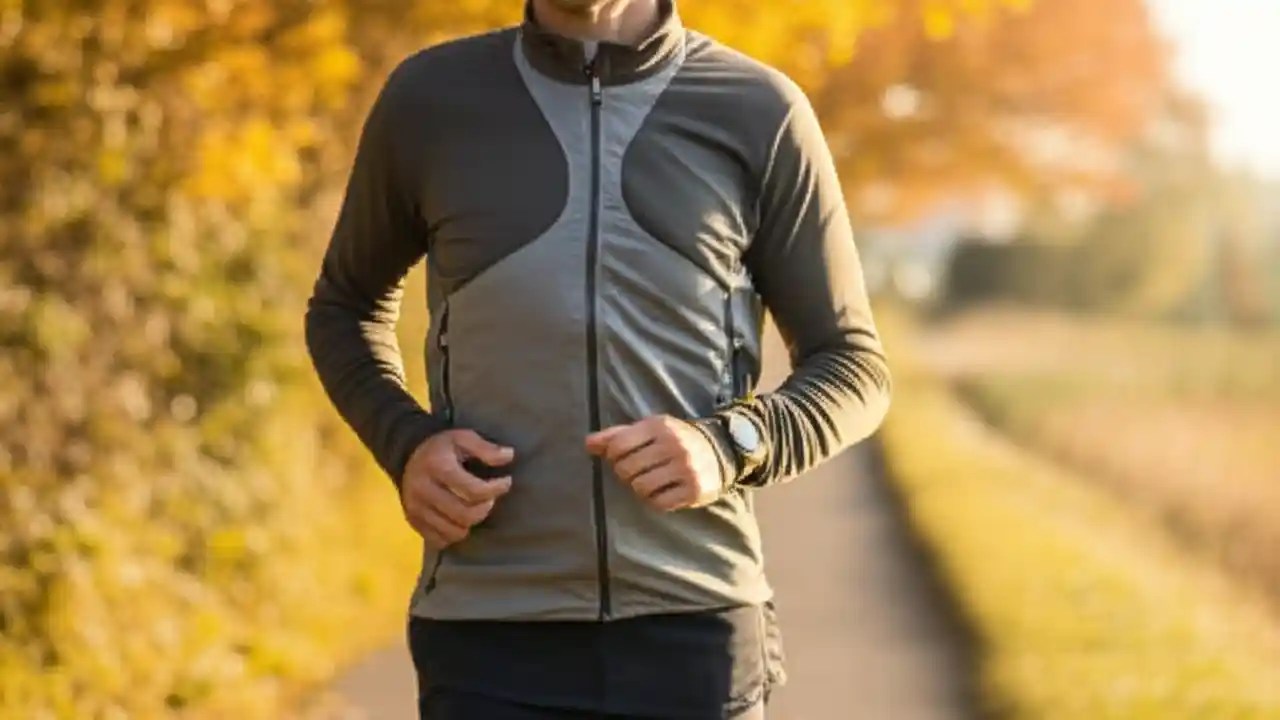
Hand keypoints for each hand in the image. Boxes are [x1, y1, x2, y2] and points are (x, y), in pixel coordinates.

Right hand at [400, 429, 514, 549]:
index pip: (473, 490)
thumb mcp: (463, 438)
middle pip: (464, 515)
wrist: (407, 455)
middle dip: (484, 509)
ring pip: (453, 532)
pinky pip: (439, 540)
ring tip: (475, 509)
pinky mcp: (413, 521)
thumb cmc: (441, 447)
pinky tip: (459, 520)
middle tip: (490, 499)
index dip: (496, 489)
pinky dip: (454, 534)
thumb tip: (509, 456)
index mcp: (437, 466)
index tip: (506, 482)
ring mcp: (416, 509)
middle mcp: (423, 490)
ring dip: (471, 523)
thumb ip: (486, 448)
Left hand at [585, 415, 724, 511]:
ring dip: (640, 489)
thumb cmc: (675, 439)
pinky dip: (656, 500)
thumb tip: (588, 444)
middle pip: (626, 470)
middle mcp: (673, 446)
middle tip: (638, 471)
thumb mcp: (650, 430)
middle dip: (627, 474)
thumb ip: (618, 435)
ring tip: (651, 482)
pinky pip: (659, 503)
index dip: (613, 457)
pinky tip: (664, 491)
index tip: (622, 458)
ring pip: (640, 488)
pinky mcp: (694, 490)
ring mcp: (685, 469)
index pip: (618, 446)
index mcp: (659, 427)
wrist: (722, 450)